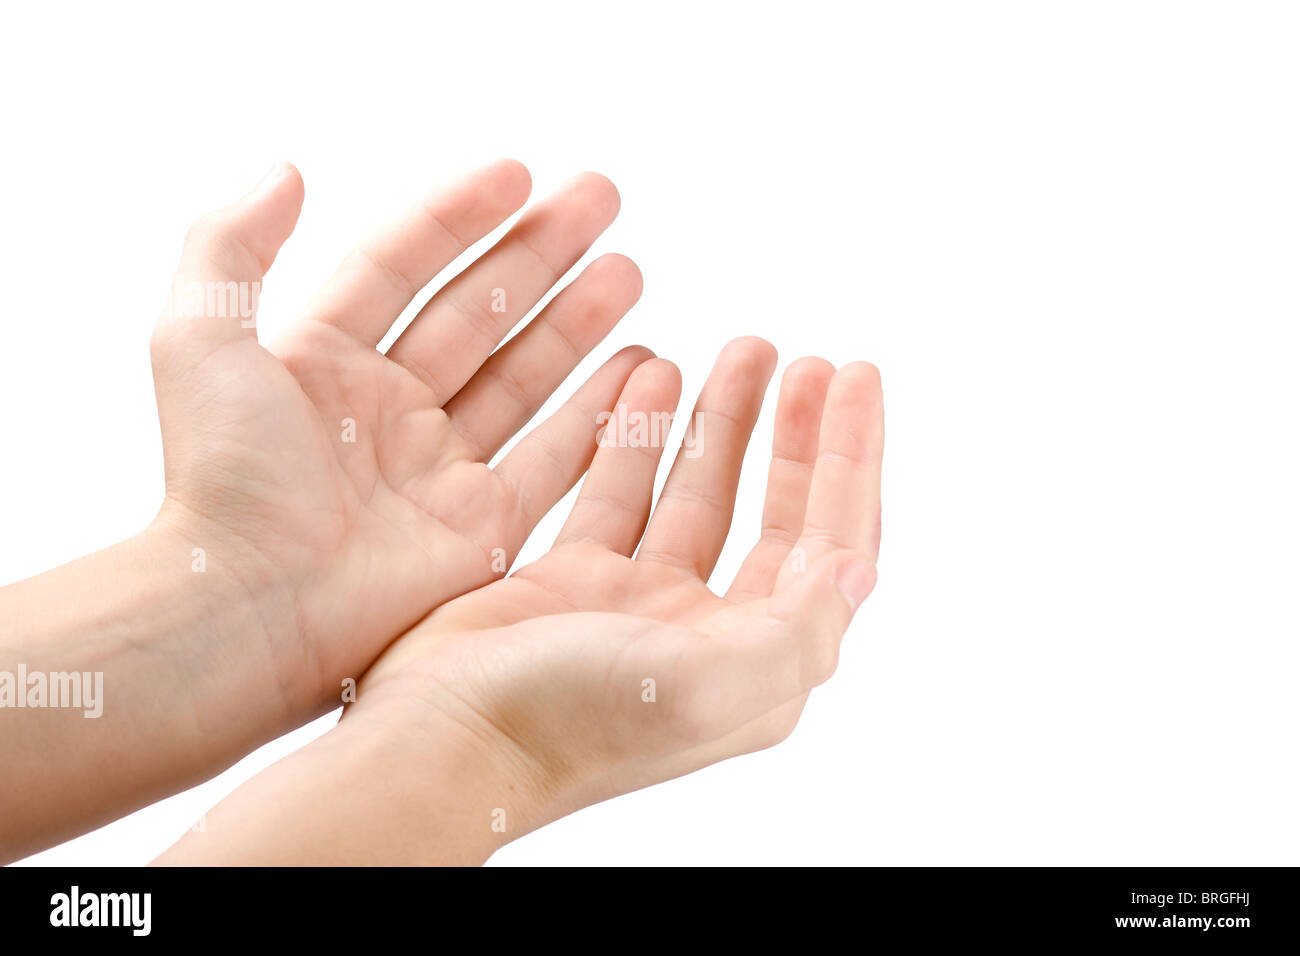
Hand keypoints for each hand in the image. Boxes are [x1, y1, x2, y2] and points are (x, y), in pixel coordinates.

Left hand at [148, 160, 645, 716]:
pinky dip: (600, 416)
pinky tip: (643, 367)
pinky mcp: (483, 530)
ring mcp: (440, 470)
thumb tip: (285, 169)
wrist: (251, 612)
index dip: (458, 215)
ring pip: (525, 377)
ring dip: (578, 322)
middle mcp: (387, 410)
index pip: (402, 265)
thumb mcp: (197, 342)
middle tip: (603, 196)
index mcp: (323, 360)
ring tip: (629, 268)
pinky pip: (555, 459)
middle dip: (542, 252)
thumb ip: (229, 246)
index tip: (520, 172)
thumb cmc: (220, 482)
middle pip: (479, 312)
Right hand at [159, 339, 883, 863]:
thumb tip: (858, 567)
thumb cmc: (565, 727)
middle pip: (776, 516)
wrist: (435, 742)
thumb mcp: (705, 687)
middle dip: (798, 435)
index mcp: (756, 664)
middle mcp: (708, 634)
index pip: (830, 545)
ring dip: (725, 422)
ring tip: (746, 347)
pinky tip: (651, 374)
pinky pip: (621, 491)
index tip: (857, 376)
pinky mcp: (575, 581)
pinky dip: (637, 434)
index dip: (851, 459)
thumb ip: (795, 631)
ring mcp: (639, 604)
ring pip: (699, 492)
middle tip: (810, 358)